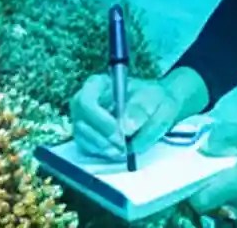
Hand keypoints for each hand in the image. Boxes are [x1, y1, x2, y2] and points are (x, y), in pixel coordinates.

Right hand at [70, 75, 188, 159]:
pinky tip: (117, 151)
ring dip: (103, 147)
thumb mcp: (155, 100)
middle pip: (81, 122)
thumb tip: (126, 128)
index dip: (100, 120)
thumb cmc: (154, 100)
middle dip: (102, 138)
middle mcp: (85, 100)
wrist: (155, 108)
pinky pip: (86, 147)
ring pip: (82, 137)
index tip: (119, 133)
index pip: (86, 101)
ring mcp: (82, 119)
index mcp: (99, 84)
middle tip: (124, 147)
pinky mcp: (85, 135)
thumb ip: (142, 110)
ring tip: (124, 149)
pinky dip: (101, 152)